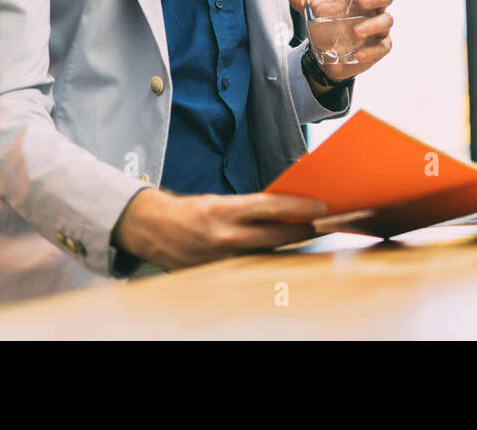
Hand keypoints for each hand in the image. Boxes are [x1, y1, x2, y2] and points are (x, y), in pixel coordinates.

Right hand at [111, 187, 326, 269]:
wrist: (151, 229)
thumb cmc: (188, 211)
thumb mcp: (219, 201)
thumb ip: (249, 208)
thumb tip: (282, 209)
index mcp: (224, 211)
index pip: (271, 208)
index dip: (300, 208)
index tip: (322, 207)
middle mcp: (224, 237)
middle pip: (276, 236)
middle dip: (304, 231)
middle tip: (325, 225)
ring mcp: (222, 259)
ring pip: (267, 254)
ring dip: (289, 247)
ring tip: (310, 238)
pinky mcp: (218, 274)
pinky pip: (251, 267)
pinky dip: (268, 260)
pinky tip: (282, 257)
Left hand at [288, 0, 393, 80]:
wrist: (325, 55)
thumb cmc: (327, 26)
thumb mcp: (315, 13)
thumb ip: (305, 2)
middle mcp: (374, 9)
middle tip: (362, 1)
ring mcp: (379, 27)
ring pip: (386, 21)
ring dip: (373, 24)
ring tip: (356, 31)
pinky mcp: (380, 46)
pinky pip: (383, 46)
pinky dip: (371, 51)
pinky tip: (358, 54)